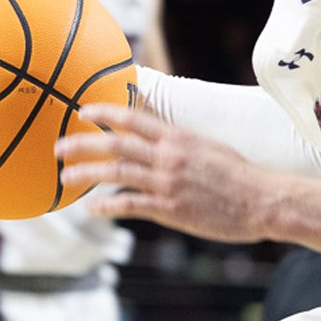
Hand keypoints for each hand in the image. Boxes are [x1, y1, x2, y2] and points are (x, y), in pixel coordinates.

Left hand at [56, 105, 274, 242]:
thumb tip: (159, 135)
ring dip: (85, 174)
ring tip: (65, 177)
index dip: (104, 112)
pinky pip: (130, 205)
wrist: (263, 200)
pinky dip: (107, 207)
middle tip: (58, 146)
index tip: (83, 111)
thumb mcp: (208, 146)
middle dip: (82, 143)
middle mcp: (168, 157)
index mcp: (178, 137)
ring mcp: (168, 183)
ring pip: (116, 174)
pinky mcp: (170, 209)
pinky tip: (92, 209)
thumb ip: (180, 142)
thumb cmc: (240, 175)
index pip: (134, 117)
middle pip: (115, 144)